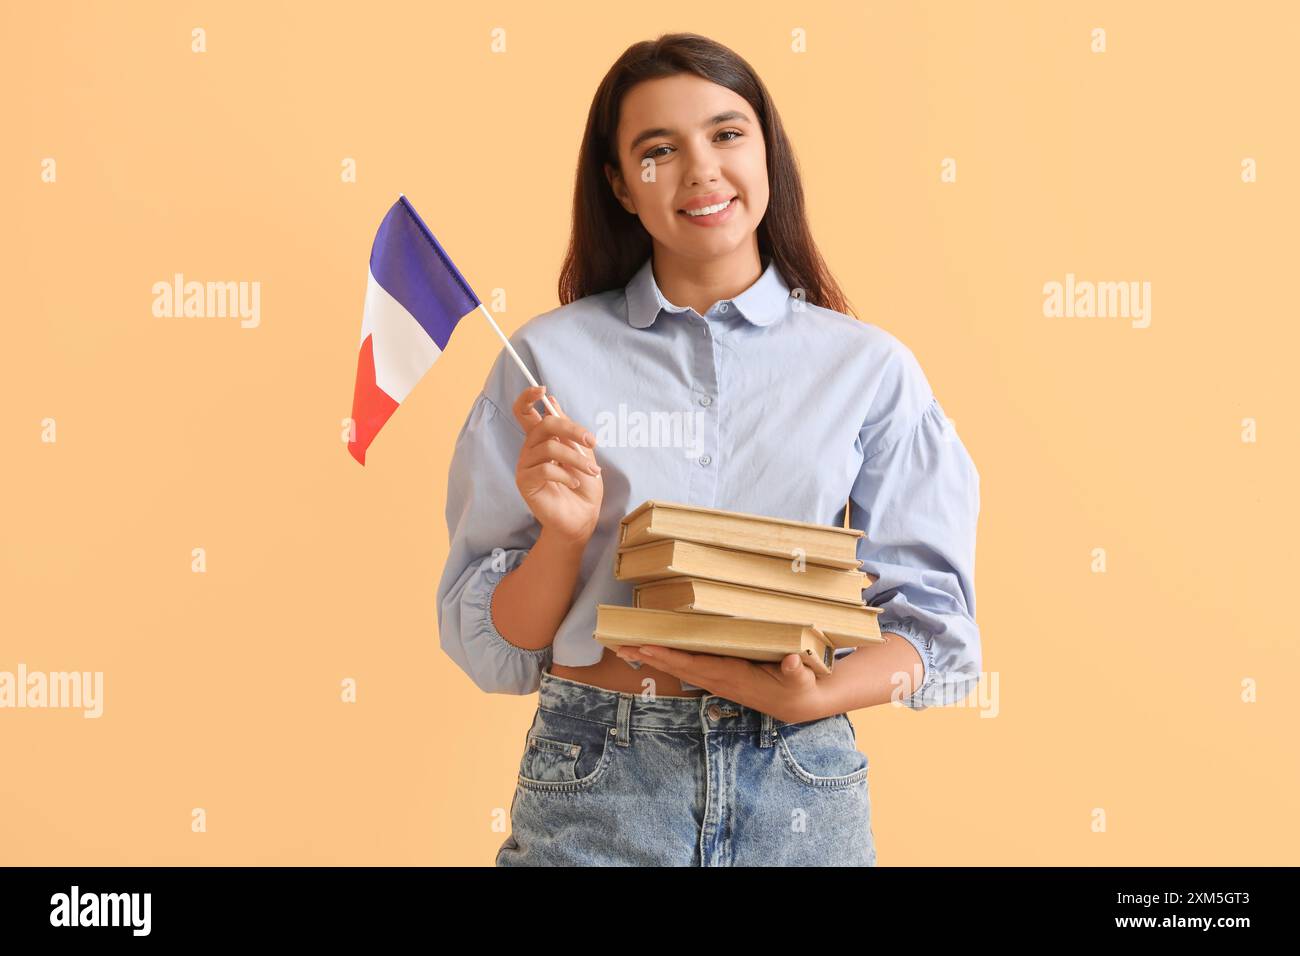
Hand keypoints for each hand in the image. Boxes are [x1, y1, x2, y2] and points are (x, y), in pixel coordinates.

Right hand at [512, 385, 603, 543]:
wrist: (582, 517)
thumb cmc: (583, 486)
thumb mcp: (584, 453)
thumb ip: (570, 431)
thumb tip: (552, 402)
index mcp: (542, 438)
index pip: (525, 411)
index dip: (528, 397)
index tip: (543, 389)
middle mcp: (530, 449)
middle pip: (544, 425)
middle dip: (571, 429)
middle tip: (591, 441)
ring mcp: (525, 465)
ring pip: (549, 448)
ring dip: (576, 458)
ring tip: (592, 471)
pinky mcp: (525, 482)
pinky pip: (545, 469)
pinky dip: (566, 475)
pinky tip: (575, 484)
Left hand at [614, 645, 825, 723]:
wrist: (797, 703)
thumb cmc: (799, 686)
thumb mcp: (801, 679)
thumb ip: (796, 670)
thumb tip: (791, 662)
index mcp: (733, 676)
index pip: (695, 664)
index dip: (671, 656)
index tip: (648, 646)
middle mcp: (718, 679)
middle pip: (677, 666)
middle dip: (649, 655)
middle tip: (618, 644)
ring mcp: (715, 679)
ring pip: (678, 666)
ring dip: (652, 657)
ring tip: (625, 646)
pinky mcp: (717, 676)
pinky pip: (686, 665)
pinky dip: (666, 657)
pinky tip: (652, 650)